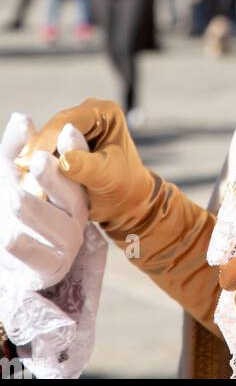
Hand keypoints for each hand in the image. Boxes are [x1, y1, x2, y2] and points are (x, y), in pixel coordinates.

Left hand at [0, 112, 88, 288]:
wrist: (10, 259)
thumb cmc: (11, 211)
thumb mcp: (10, 176)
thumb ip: (14, 150)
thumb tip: (20, 117)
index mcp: (72, 187)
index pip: (78, 165)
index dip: (75, 148)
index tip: (67, 129)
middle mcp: (76, 213)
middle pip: (69, 192)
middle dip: (52, 177)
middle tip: (37, 161)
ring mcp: (67, 242)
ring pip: (53, 222)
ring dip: (31, 210)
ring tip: (12, 199)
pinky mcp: (51, 268)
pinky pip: (38, 256)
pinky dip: (22, 247)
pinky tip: (7, 237)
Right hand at [15, 99, 150, 230]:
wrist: (126, 199)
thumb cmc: (123, 185)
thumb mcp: (109, 176)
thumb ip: (87, 167)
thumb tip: (63, 160)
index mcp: (104, 112)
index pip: (68, 120)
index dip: (46, 139)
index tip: (30, 160)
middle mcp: (87, 114)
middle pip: (52, 129)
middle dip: (37, 150)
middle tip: (22, 170)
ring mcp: (74, 128)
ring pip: (46, 141)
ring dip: (35, 159)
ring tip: (25, 177)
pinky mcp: (63, 143)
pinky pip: (46, 151)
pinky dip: (38, 165)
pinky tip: (30, 178)